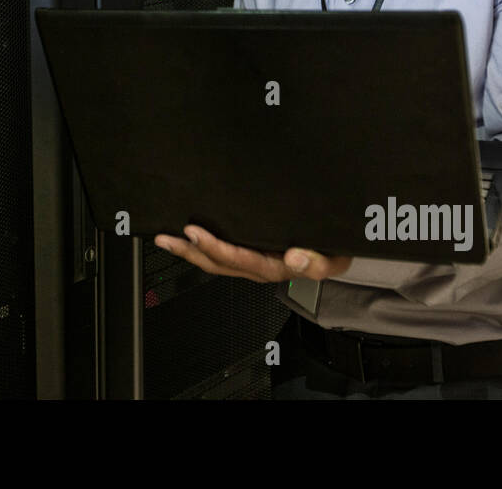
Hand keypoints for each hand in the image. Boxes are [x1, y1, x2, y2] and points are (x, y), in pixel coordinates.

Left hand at [154, 225, 352, 282]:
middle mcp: (258, 268)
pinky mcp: (249, 256)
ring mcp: (251, 264)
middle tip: (166, 236)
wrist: (336, 252)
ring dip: (189, 252)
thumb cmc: (331, 252)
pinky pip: (220, 256)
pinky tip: (186, 239)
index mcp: (274, 267)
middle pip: (218, 263)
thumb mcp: (333, 258)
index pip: (239, 259)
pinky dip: (200, 249)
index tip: (195, 232)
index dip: (215, 247)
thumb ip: (316, 262)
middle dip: (190, 251)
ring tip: (165, 238)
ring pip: (214, 262)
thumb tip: (294, 257)